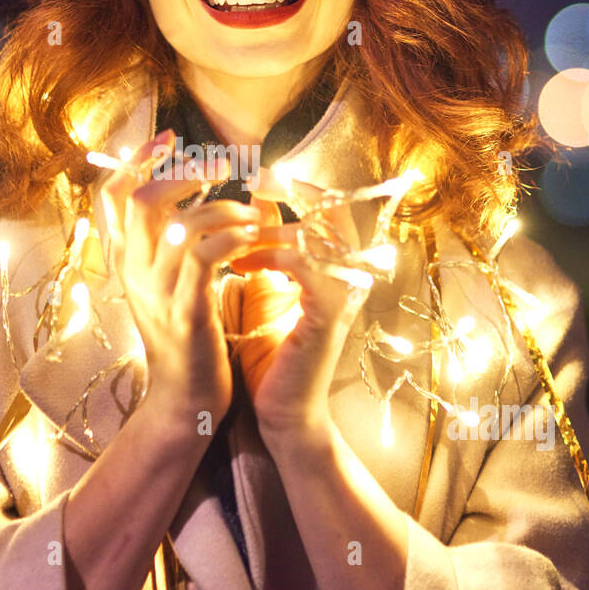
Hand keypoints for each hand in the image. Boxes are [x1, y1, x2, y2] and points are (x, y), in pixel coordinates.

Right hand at [98, 130, 262, 425]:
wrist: (184, 400)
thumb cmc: (186, 337)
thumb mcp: (167, 284)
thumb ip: (168, 244)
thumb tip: (187, 201)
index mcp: (127, 261)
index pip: (113, 196)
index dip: (136, 159)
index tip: (168, 138)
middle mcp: (134, 273)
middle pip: (142, 200)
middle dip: (184, 172)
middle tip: (221, 167)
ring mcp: (157, 293)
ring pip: (177, 224)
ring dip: (222, 209)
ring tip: (251, 213)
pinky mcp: (186, 312)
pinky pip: (203, 258)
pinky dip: (231, 238)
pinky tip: (252, 236)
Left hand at [228, 169, 369, 439]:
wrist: (282, 413)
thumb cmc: (273, 353)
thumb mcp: (267, 287)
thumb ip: (267, 245)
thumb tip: (254, 202)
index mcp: (336, 268)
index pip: (330, 206)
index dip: (297, 184)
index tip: (258, 176)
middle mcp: (349, 277)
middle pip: (335, 210)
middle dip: (292, 191)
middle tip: (254, 182)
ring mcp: (343, 296)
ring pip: (319, 234)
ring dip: (273, 227)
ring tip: (240, 233)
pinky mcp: (328, 317)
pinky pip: (306, 266)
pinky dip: (272, 256)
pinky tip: (243, 263)